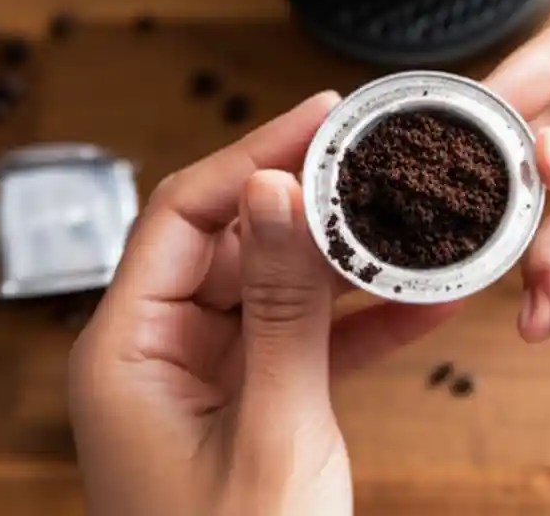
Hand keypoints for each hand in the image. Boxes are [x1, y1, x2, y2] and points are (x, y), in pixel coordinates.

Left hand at [68, 92, 458, 515]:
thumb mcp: (273, 428)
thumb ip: (282, 307)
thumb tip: (278, 192)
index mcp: (125, 351)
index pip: (183, 216)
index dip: (252, 157)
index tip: (321, 120)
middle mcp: (155, 356)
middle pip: (232, 245)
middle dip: (311, 207)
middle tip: (381, 169)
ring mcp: (202, 383)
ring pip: (277, 292)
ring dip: (346, 266)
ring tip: (414, 226)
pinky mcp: (248, 409)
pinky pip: (304, 347)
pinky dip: (359, 327)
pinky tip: (423, 303)